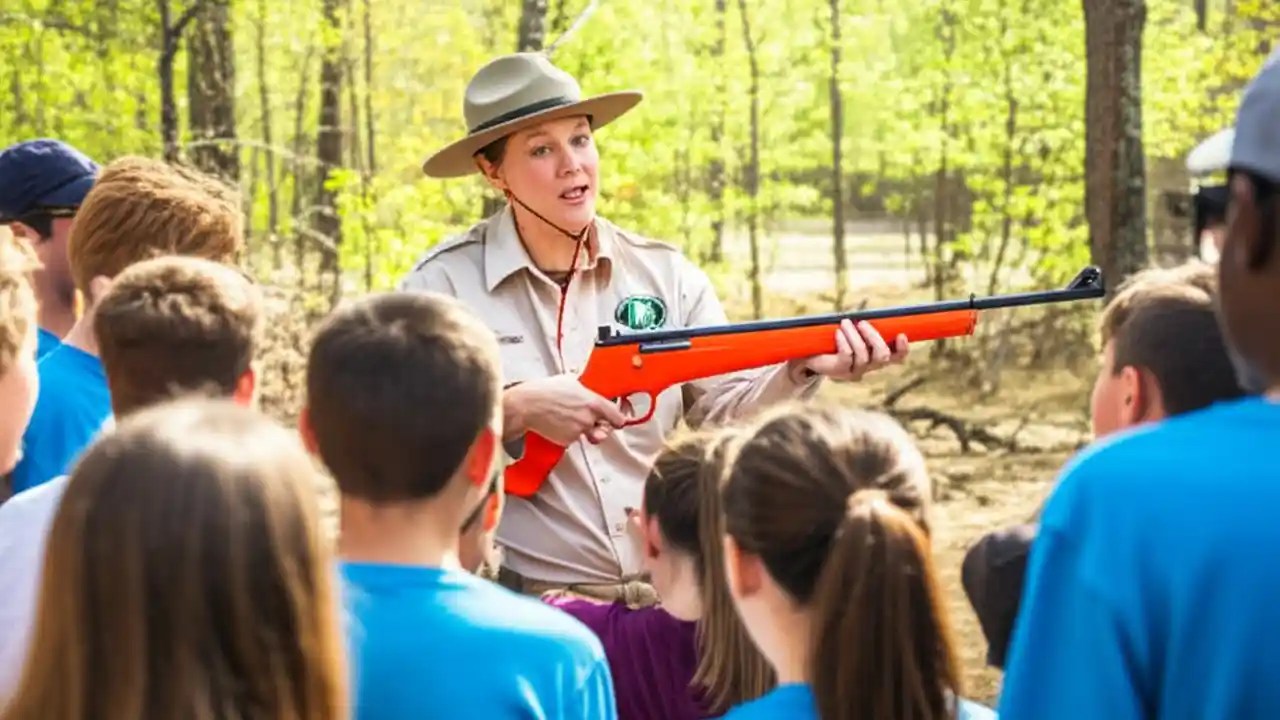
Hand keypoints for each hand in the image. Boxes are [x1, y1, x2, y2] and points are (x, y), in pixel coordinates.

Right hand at [505, 374, 626, 445]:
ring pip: (589, 434)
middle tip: (592, 421)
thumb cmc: (545, 391)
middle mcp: (589, 418)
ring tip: (571, 420)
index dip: (617, 419)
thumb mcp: (570, 381)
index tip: (616, 420)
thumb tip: (587, 388)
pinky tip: (560, 423)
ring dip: (584, 431)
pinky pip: (574, 439)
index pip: (618, 418)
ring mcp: (579, 431)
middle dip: (600, 426)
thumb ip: (585, 388)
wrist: (528, 405)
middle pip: (606, 429)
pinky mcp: (568, 440)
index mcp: (594, 403)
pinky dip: (569, 434)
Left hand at [792, 319, 908, 381]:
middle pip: (882, 357)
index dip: (902, 349)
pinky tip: (837, 332)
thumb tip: (872, 305)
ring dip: (855, 336)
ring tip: (845, 322)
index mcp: (875, 357)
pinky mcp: (839, 371)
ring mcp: (854, 371)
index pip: (896, 358)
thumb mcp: (851, 330)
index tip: (901, 334)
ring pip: (864, 356)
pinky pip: (847, 356)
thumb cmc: (833, 338)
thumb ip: (863, 323)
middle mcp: (868, 367)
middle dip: (874, 338)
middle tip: (862, 323)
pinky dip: (844, 342)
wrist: (809, 353)